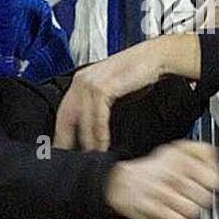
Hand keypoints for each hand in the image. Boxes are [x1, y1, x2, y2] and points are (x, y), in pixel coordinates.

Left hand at [54, 35, 198, 149]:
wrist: (155, 58)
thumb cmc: (137, 75)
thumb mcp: (112, 92)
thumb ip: (99, 108)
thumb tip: (92, 131)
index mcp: (81, 81)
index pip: (64, 112)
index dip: (62, 133)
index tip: (64, 150)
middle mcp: (82, 80)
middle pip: (66, 117)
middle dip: (67, 140)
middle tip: (70, 160)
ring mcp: (91, 82)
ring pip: (83, 120)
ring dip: (88, 141)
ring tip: (92, 157)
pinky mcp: (103, 87)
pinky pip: (98, 117)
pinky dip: (100, 134)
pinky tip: (104, 146)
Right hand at [105, 140, 218, 218]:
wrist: (123, 182)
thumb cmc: (156, 168)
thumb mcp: (179, 149)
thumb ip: (203, 150)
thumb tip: (216, 158)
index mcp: (182, 160)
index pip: (214, 179)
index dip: (215, 184)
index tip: (210, 184)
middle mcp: (172, 176)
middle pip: (205, 198)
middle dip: (202, 199)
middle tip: (194, 195)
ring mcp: (161, 193)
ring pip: (193, 211)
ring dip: (191, 210)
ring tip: (183, 203)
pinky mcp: (153, 208)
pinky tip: (173, 210)